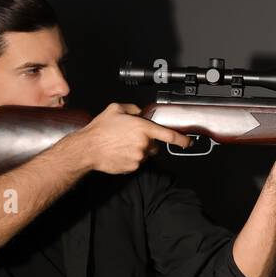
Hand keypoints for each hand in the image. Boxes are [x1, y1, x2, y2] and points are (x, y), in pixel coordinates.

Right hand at [74, 102, 193, 173]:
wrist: (87, 149)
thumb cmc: (100, 130)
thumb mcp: (115, 109)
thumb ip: (133, 108)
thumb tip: (139, 111)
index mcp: (143, 128)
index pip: (169, 135)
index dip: (182, 140)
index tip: (188, 142)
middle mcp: (143, 143)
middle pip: (154, 145)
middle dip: (147, 142)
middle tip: (131, 138)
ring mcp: (138, 157)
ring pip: (145, 155)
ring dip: (138, 150)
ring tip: (121, 145)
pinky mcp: (132, 167)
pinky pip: (137, 163)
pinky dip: (131, 159)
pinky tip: (119, 152)